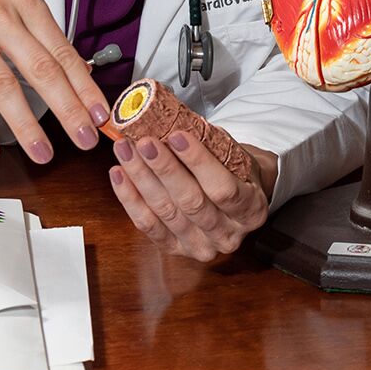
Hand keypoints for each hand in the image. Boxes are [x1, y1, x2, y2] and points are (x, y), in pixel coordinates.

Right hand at [0, 0, 110, 163]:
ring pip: (2, 84)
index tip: (102, 115)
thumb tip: (77, 71)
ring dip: (26, 124)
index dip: (85, 87)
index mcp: (25, 2)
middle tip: (86, 139)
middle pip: (41, 69)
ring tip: (43, 153)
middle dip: (68, 109)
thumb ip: (39, 32)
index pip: (63, 52)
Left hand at [108, 130, 277, 261]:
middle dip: (164, 168)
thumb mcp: (235, 157)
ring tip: (126, 151)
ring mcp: (200, 247)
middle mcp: (227, 235)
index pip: (223, 189)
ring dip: (141, 178)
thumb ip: (211, 144)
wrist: (235, 201)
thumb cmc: (234, 173)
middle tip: (144, 141)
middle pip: (191, 202)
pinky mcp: (175, 250)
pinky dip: (129, 199)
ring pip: (165, 212)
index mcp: (251, 211)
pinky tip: (119, 174)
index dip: (198, 162)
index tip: (177, 135)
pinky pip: (147, 226)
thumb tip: (175, 119)